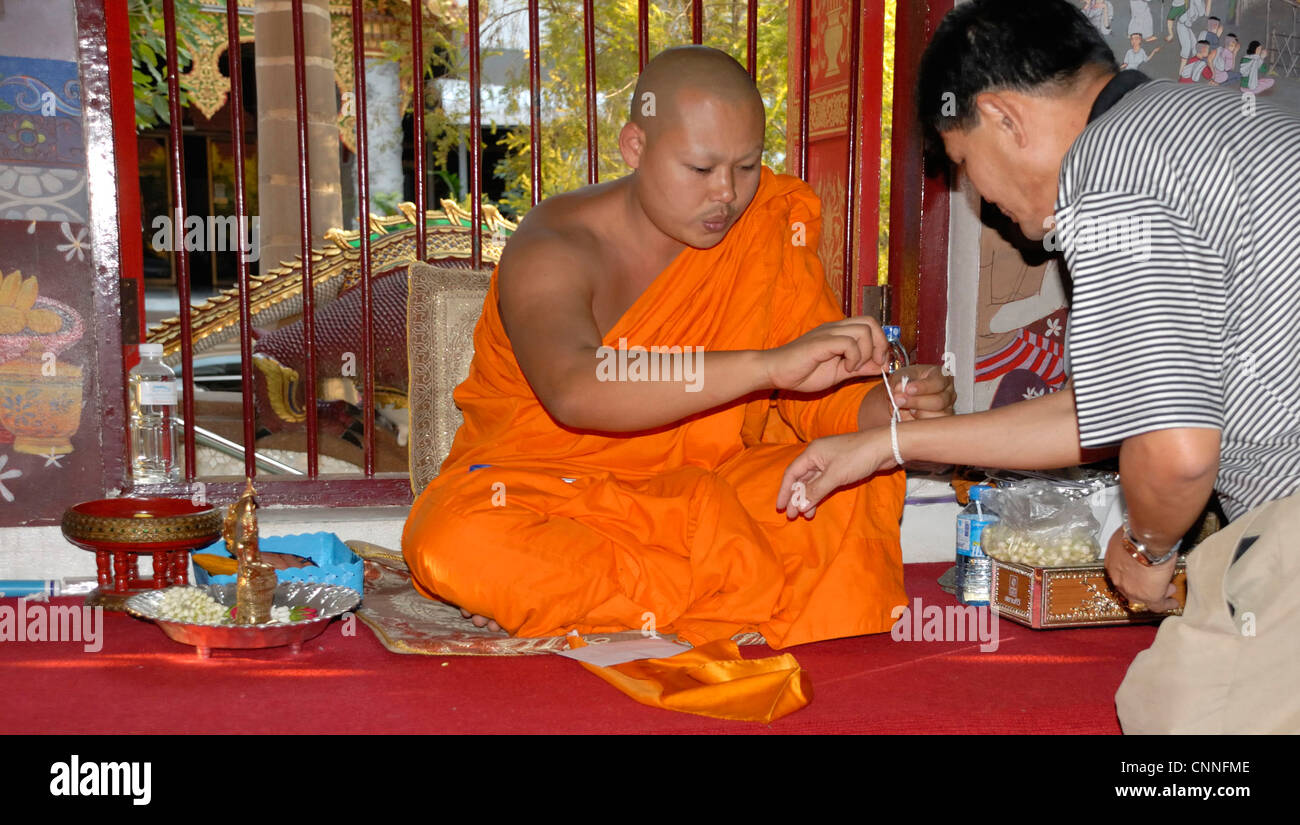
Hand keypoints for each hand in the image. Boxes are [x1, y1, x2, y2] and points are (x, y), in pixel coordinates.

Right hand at [763, 317, 886, 393]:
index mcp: (840, 332)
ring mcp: (828, 332)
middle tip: (873, 363)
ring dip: (866, 352)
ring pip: (863, 330)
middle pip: (871, 322)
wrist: (775, 372)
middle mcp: (835, 327)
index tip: (880, 364)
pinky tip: (845, 368)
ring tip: (853, 367)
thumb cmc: (802, 372)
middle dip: (880, 344)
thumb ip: (860, 368)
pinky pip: (848, 343)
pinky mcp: (821, 341)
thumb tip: (882, 366)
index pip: (870, 325)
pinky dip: (854, 357)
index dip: (881, 343)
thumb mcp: (839, 373)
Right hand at [776, 429, 896, 518]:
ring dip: (808, 497)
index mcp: (812, 453)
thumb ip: (816, 491)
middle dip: (796, 497)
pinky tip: (817, 504)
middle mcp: (818, 456)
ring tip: (806, 514)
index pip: (792, 473)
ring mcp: (830, 461)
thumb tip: (799, 506)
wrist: (885, 447)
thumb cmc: (858, 457)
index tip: (780, 507)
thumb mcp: (834, 476)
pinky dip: (819, 493)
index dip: (784, 491)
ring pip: (813, 481)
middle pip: (801, 478)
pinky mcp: (841, 467)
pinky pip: (824, 482)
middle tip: (792, 515)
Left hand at [886, 364, 955, 420]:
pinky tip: (910, 417)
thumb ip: (899, 381)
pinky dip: (919, 424)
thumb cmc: (908, 382)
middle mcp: (948, 394)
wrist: (906, 395)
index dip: (923, 387)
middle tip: (898, 401)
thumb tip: (899, 389)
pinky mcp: (941, 422)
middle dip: (916, 402)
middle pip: (939, 401)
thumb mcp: (901, 375)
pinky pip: (933, 427)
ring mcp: (948, 410)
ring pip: (937, 416)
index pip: (937, 382)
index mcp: (942, 377)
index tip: (907, 389)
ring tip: (904, 409)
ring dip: (918, 414)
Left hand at [1103, 528, 1180, 612]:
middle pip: (1131, 586)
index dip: (1133, 573)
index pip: (1122, 572)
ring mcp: (1132, 590)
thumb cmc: (1136, 535)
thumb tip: (1137, 537)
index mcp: (1113, 563)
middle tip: (1153, 582)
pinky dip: (1166, 604)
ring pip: (1143, 597)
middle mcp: (1119, 579)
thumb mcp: (1126, 536)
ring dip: (1156, 592)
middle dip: (1143, 584)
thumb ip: (1130, 542)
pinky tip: (1172, 602)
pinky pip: (1157, 605)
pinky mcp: (1149, 597)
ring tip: (1167, 590)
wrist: (1145, 543)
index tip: (1141, 570)